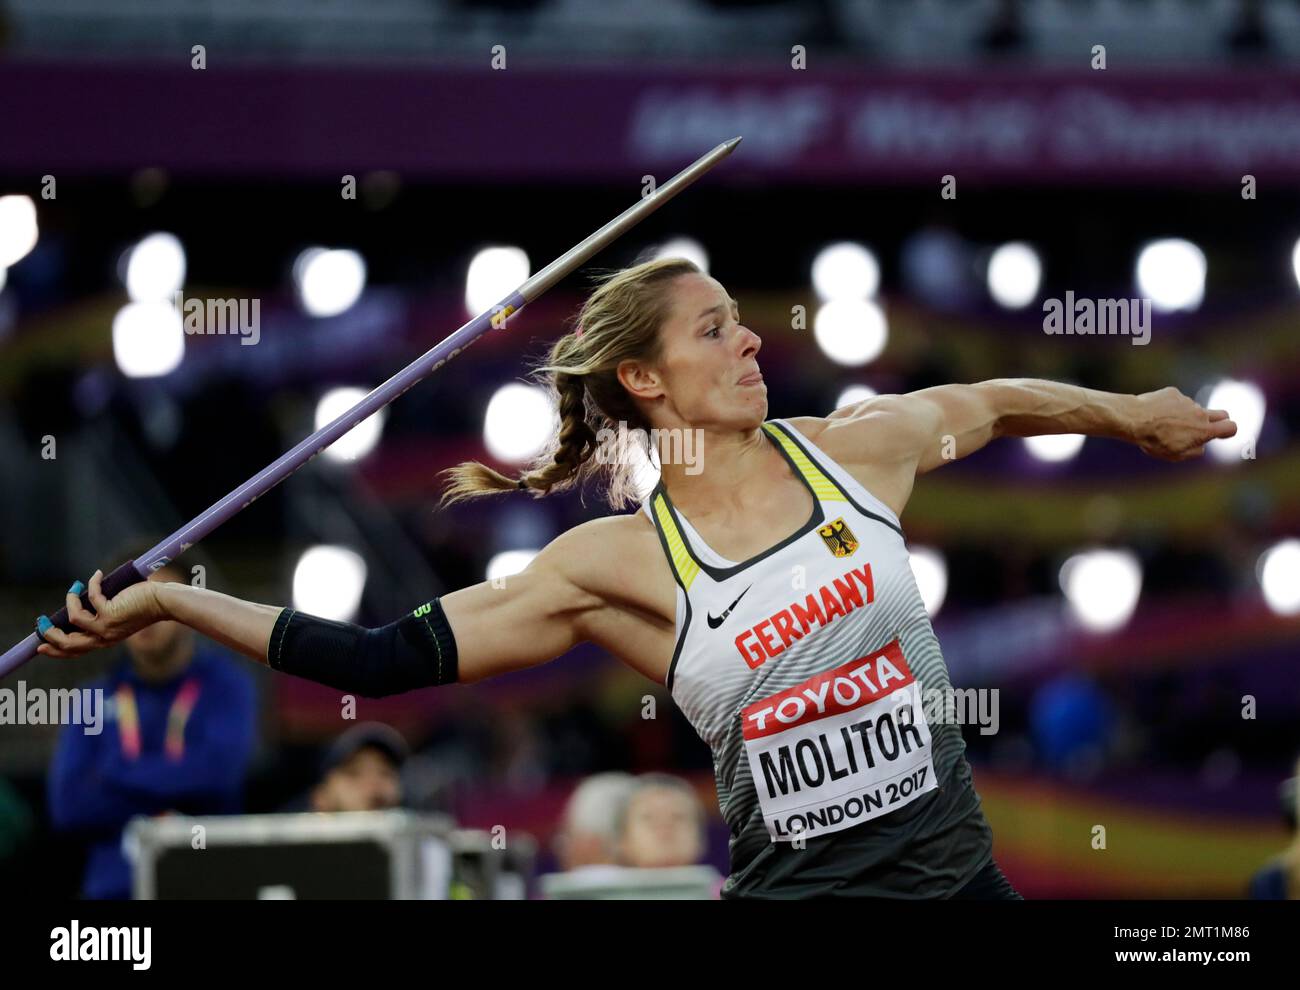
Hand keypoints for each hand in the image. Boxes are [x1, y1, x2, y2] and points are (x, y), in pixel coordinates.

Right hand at [35, 570, 168, 658]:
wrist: (164, 602)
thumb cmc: (143, 605)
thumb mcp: (118, 616)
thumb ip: (100, 616)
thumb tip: (78, 604)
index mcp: (105, 641)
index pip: (76, 651)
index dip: (56, 650)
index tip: (40, 646)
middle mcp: (105, 638)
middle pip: (69, 643)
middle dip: (51, 633)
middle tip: (42, 621)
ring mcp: (107, 627)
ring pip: (74, 620)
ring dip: (70, 602)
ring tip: (74, 590)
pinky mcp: (112, 612)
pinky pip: (91, 598)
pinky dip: (91, 584)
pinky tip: (97, 575)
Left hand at [1132, 386, 1237, 461]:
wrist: (1134, 419)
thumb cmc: (1154, 440)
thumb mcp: (1176, 455)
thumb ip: (1195, 451)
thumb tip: (1202, 445)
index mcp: (1205, 430)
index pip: (1231, 427)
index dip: (1229, 431)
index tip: (1221, 433)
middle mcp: (1200, 412)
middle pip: (1221, 414)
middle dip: (1216, 421)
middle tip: (1199, 428)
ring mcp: (1188, 401)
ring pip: (1193, 408)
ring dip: (1185, 415)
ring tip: (1164, 424)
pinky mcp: (1174, 392)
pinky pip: (1177, 401)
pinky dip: (1170, 407)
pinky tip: (1155, 413)